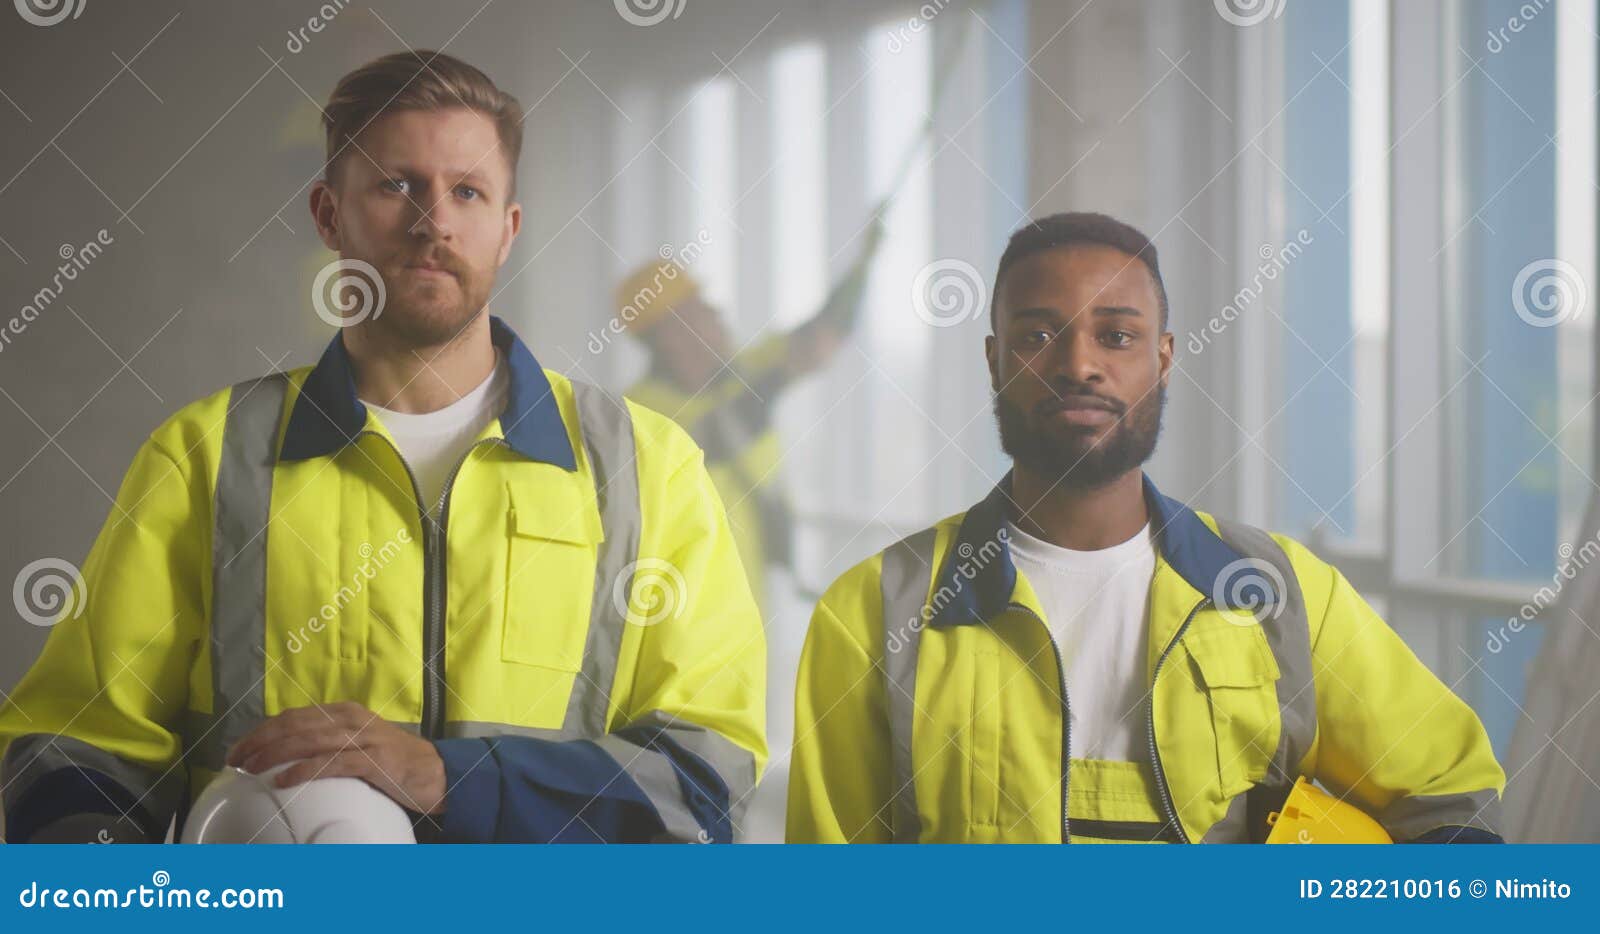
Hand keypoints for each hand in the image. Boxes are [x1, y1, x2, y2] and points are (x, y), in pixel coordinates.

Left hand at [224, 702, 445, 814]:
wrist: (435, 772)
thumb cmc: (392, 762)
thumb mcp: (357, 743)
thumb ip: (328, 743)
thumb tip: (286, 756)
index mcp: (343, 712)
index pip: (292, 716)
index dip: (260, 732)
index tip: (238, 750)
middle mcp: (350, 720)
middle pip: (293, 725)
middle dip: (258, 742)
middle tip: (235, 761)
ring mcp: (363, 739)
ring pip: (307, 741)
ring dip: (273, 755)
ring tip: (250, 769)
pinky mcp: (373, 761)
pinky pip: (330, 764)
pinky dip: (303, 771)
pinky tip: (283, 781)